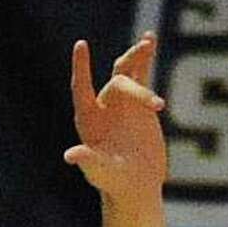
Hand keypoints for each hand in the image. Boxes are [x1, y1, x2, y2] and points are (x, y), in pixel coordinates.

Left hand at [64, 36, 166, 206]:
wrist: (135, 186)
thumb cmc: (113, 182)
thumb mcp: (99, 172)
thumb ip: (87, 160)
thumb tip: (70, 156)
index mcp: (88, 118)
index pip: (81, 88)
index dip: (81, 68)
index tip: (81, 45)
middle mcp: (103, 105)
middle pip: (118, 84)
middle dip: (138, 91)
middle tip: (157, 106)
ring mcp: (122, 101)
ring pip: (126, 70)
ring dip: (137, 56)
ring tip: (148, 42)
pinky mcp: (140, 103)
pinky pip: (141, 74)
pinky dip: (146, 59)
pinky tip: (151, 40)